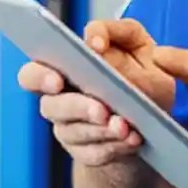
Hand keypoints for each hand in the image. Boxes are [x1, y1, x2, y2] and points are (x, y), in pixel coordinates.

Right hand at [17, 19, 175, 167]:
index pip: (33, 72)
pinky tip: (133, 139)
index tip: (59, 80)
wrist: (154, 124)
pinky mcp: (85, 152)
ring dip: (101, 129)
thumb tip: (95, 42)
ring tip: (125, 126)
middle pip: (50, 106)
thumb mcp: (140, 47)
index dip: (41, 76)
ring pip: (75, 132)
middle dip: (76, 107)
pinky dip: (115, 146)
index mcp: (66, 69)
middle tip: (101, 110)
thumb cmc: (143, 76)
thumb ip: (116, 34)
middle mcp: (60, 100)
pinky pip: (93, 153)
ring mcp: (71, 128)